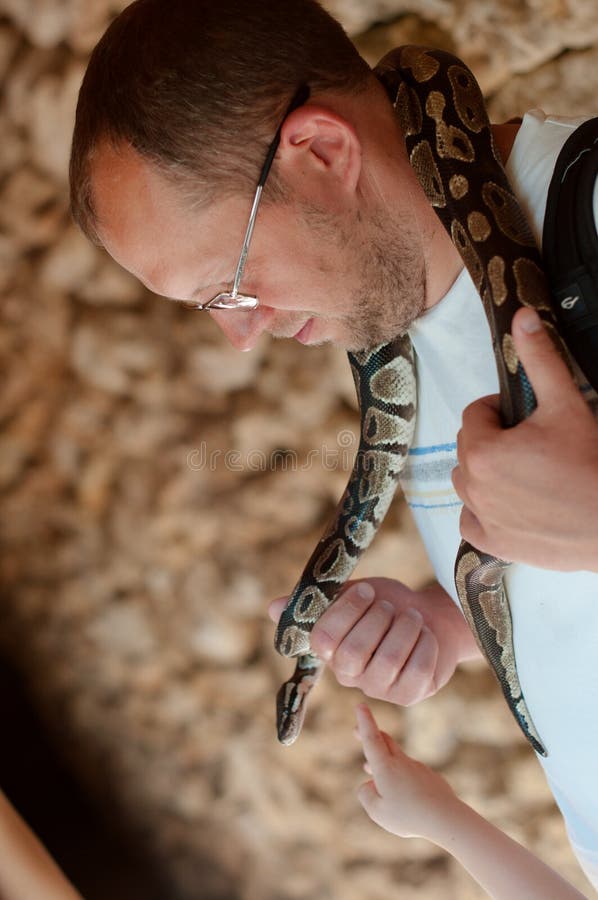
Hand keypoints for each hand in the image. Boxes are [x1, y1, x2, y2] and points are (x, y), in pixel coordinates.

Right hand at [269, 578, 479, 705]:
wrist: (430, 617)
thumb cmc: (385, 605)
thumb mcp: (353, 594)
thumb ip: (320, 601)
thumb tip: (272, 609)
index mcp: (330, 651)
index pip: (323, 639)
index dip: (346, 611)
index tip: (366, 590)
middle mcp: (350, 676)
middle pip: (353, 653)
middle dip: (376, 620)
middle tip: (389, 606)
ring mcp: (379, 689)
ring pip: (388, 660)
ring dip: (404, 629)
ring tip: (411, 617)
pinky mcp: (409, 695)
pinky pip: (417, 670)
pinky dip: (424, 644)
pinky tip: (424, 634)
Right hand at [355, 703, 457, 839]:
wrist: (446, 818)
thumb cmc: (409, 817)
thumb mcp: (378, 812)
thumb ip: (366, 795)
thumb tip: (369, 784)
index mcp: (386, 767)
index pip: (372, 739)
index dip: (364, 721)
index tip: (360, 704)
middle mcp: (401, 762)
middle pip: (385, 740)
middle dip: (370, 734)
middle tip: (357, 731)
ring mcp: (417, 768)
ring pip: (396, 758)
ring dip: (382, 760)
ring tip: (369, 767)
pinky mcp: (429, 777)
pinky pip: (410, 773)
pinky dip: (400, 777)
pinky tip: (403, 795)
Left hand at [452, 307, 597, 570]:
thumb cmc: (589, 462)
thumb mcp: (565, 404)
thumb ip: (540, 359)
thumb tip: (522, 316)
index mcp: (482, 450)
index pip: (475, 415)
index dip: (500, 411)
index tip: (526, 416)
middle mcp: (472, 486)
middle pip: (469, 448)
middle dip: (493, 439)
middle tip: (531, 443)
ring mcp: (481, 518)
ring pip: (467, 483)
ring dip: (485, 473)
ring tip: (523, 471)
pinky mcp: (494, 544)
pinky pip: (470, 522)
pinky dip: (482, 512)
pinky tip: (509, 504)